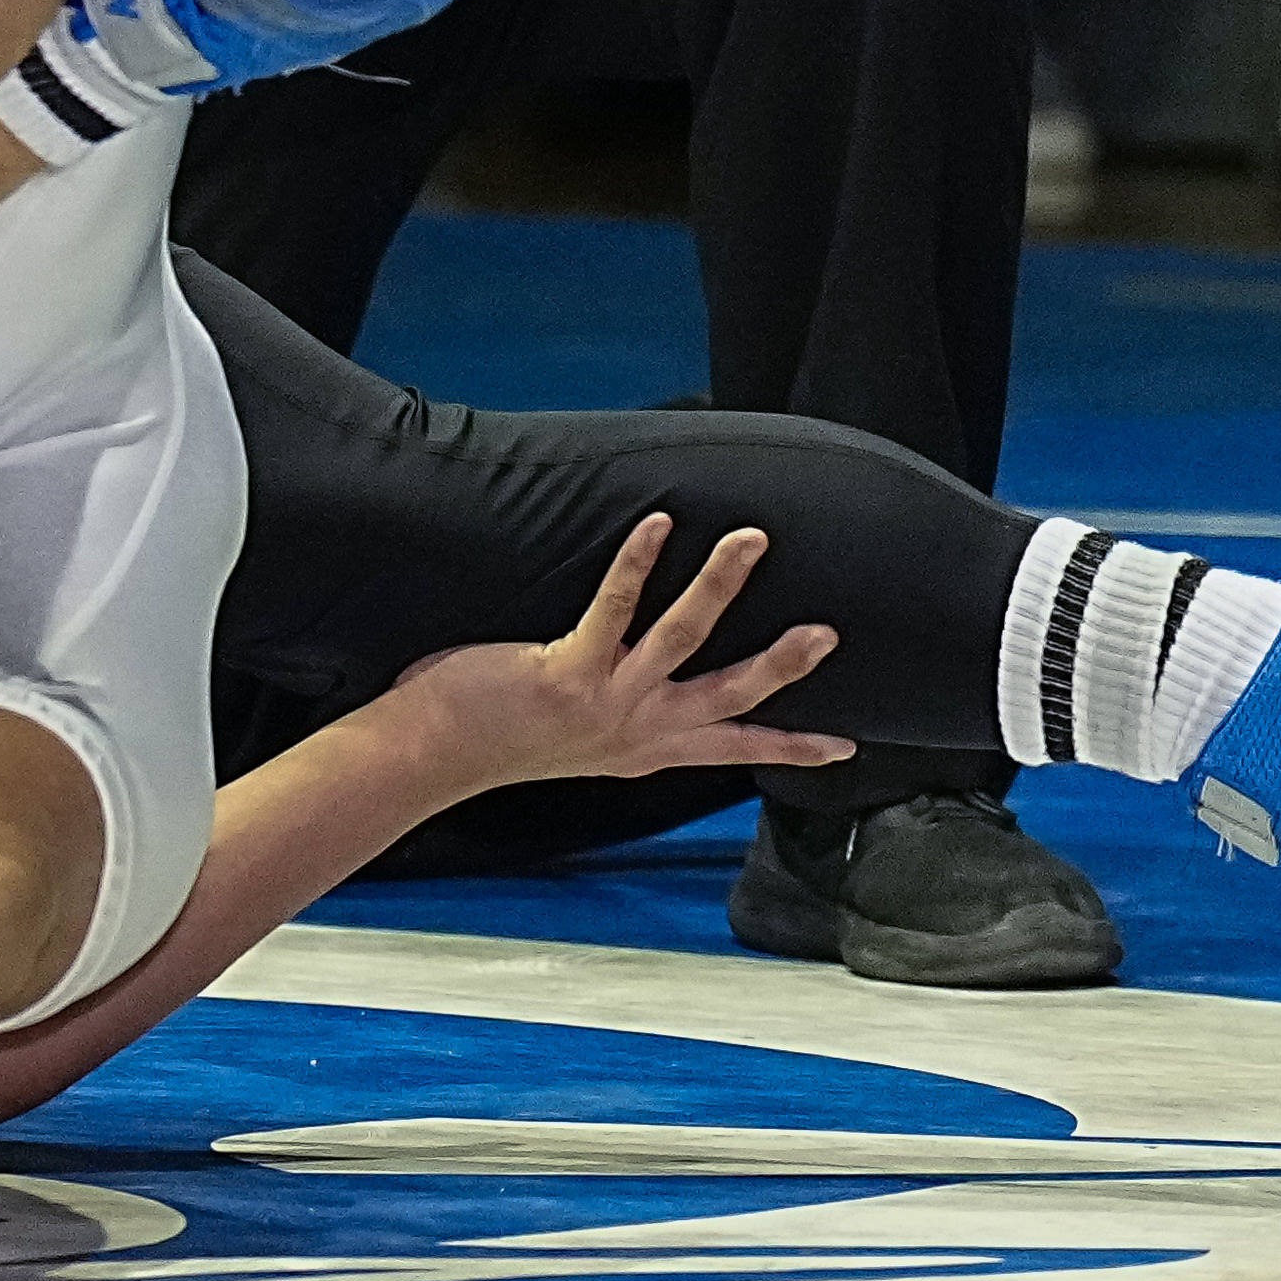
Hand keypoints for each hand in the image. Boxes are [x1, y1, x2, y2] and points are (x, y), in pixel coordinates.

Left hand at [389, 514, 850, 793]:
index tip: (848, 744)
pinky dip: (638, 562)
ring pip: (683, 637)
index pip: (732, 747)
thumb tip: (637, 684)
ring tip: (751, 538)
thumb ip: (615, 718)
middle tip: (829, 633)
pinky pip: (614, 607)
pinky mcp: (568, 673)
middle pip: (729, 695)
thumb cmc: (492, 735)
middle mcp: (635, 729)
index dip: (791, 747)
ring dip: (719, 583)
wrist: (432, 756)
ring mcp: (606, 701)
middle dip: (782, 665)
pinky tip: (658, 524)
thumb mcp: (576, 739)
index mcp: (643, 747)